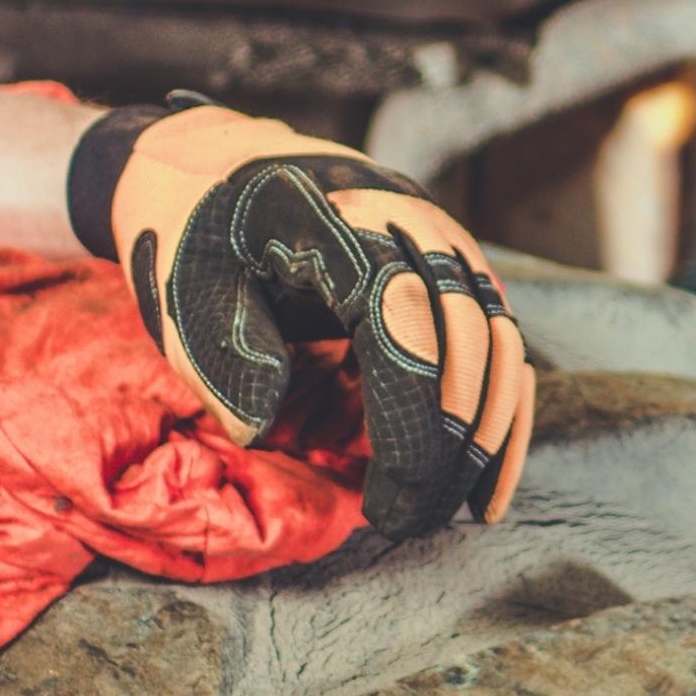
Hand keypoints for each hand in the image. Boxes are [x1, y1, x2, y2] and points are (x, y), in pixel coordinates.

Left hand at [69, 99, 531, 538]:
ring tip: (451, 511)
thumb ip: (224, 362)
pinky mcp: (458, 270)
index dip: (409, 431)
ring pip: (500, 344)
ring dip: (487, 437)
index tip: (386, 510)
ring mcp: (443, 244)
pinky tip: (486, 489)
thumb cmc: (201, 245)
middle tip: (412, 522)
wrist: (220, 173)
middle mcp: (409, 225)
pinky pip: (504, 346)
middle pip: (465, 344)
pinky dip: (505, 418)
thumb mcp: (190, 300)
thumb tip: (262, 432)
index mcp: (340, 228)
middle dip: (449, 448)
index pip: (404, 336)